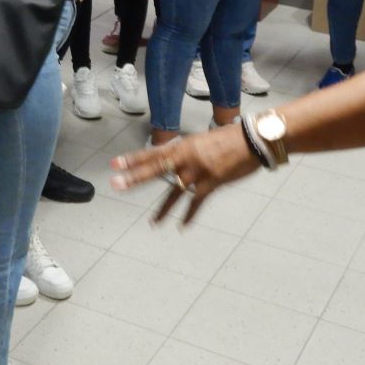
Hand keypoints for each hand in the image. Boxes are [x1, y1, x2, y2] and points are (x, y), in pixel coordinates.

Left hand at [110, 121, 260, 225]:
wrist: (251, 140)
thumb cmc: (227, 138)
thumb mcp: (200, 141)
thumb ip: (185, 153)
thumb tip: (174, 164)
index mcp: (182, 145)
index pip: (152, 152)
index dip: (132, 158)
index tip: (114, 164)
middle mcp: (186, 157)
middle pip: (155, 168)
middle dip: (134, 177)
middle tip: (116, 184)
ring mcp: (198, 171)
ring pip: (175, 192)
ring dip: (164, 209)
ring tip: (153, 223)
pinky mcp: (212, 183)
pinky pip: (197, 202)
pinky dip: (190, 215)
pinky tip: (182, 226)